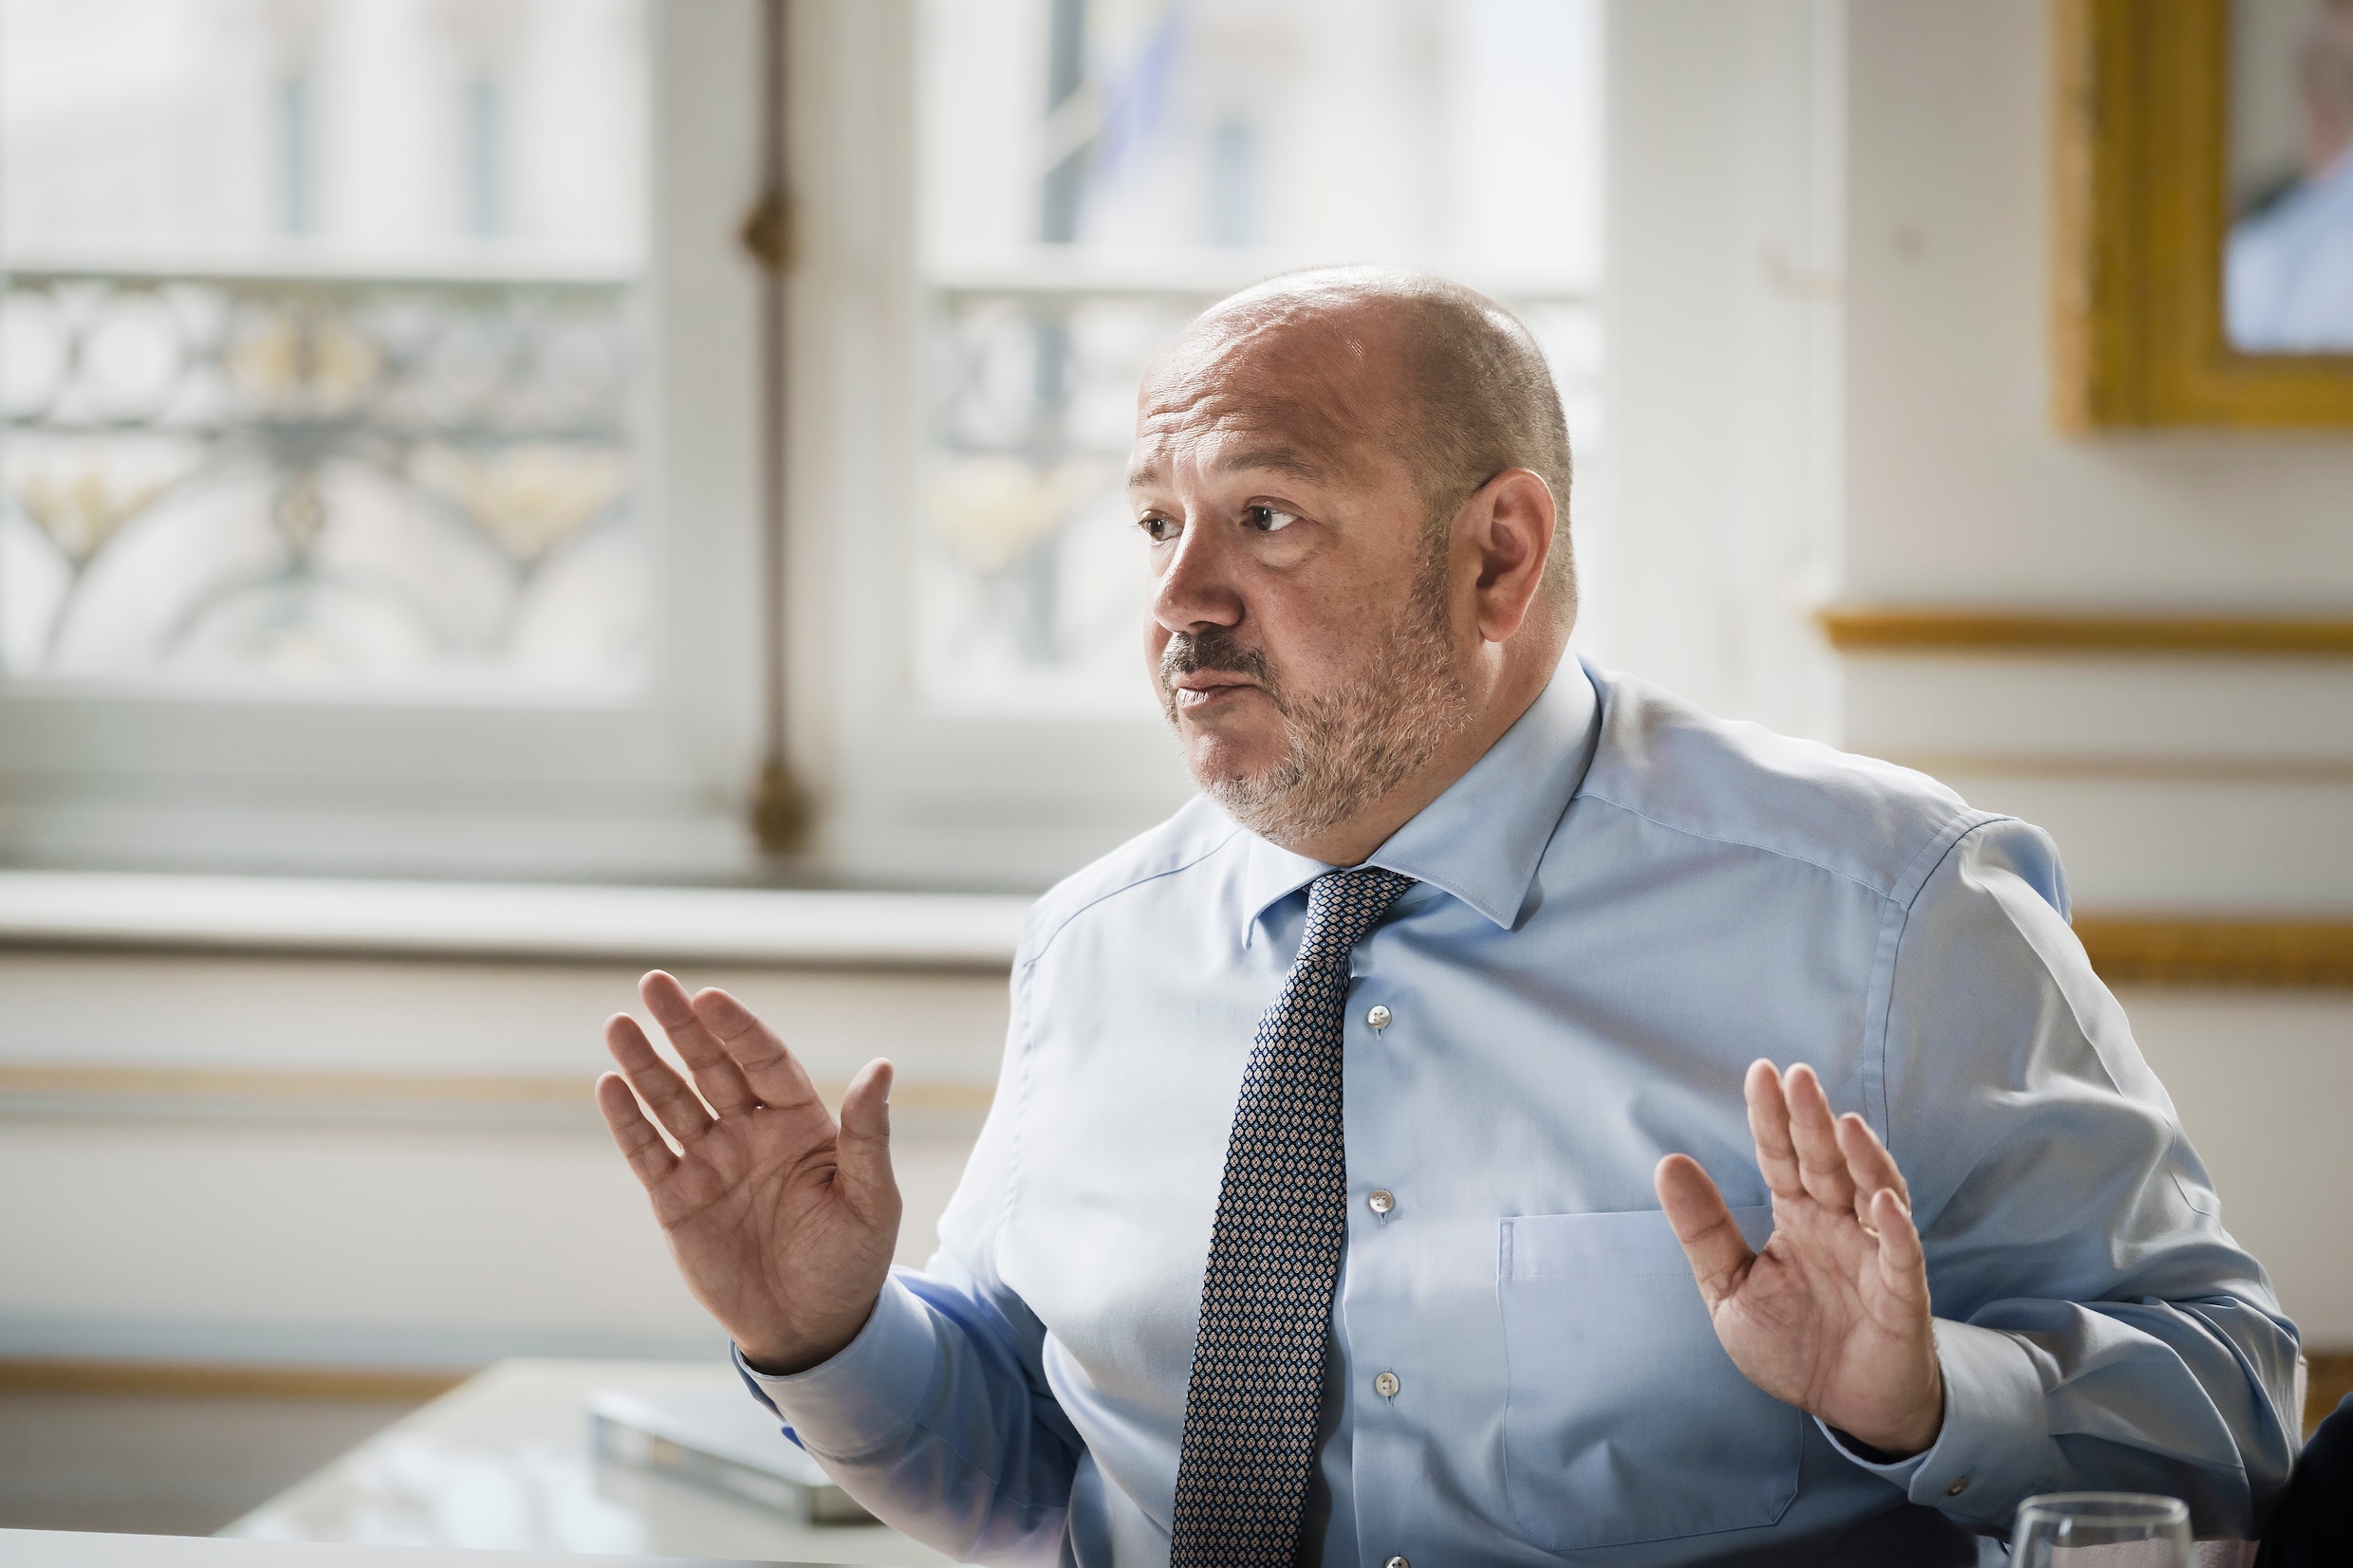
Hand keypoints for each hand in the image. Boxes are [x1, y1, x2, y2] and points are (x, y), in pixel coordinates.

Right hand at [597, 970, 899, 1373]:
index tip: (710, 998)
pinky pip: (649, 1152)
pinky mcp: (677, 1200)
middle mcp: (751, 1133)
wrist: (811, 1329)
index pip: (765, 1061)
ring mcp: (711, 1163)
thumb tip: (882, 1065)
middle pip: (711, 1067)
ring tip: (618, 1024)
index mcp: (801, 1124)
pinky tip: (609, 1084)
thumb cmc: (851, 1261)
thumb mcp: (870, 1198)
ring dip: (644, 1064)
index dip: (738, 1030)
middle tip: (655, 982)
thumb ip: (868, 1133)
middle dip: (683, 1026)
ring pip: (672, 1102)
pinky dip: (628, 1120)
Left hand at [1654, 1060, 1943, 1456]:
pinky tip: (1882, 1202)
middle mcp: (1837, 1225)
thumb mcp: (1731, 1287)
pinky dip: (1896, 1228)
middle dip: (1813, 1122)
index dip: (1772, 1118)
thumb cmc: (1793, 1342)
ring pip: (1873, 1193)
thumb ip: (1704, 1231)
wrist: (1845, 1406)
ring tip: (1843, 1124)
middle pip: (1826, 1163)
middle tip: (1798, 1077)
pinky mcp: (1902, 1294)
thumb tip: (1668, 1162)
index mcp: (1797, 1218)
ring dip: (1862, 1159)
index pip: (1782, 1158)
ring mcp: (1873, 1255)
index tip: (1761, 1072)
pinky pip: (1902, 1255)